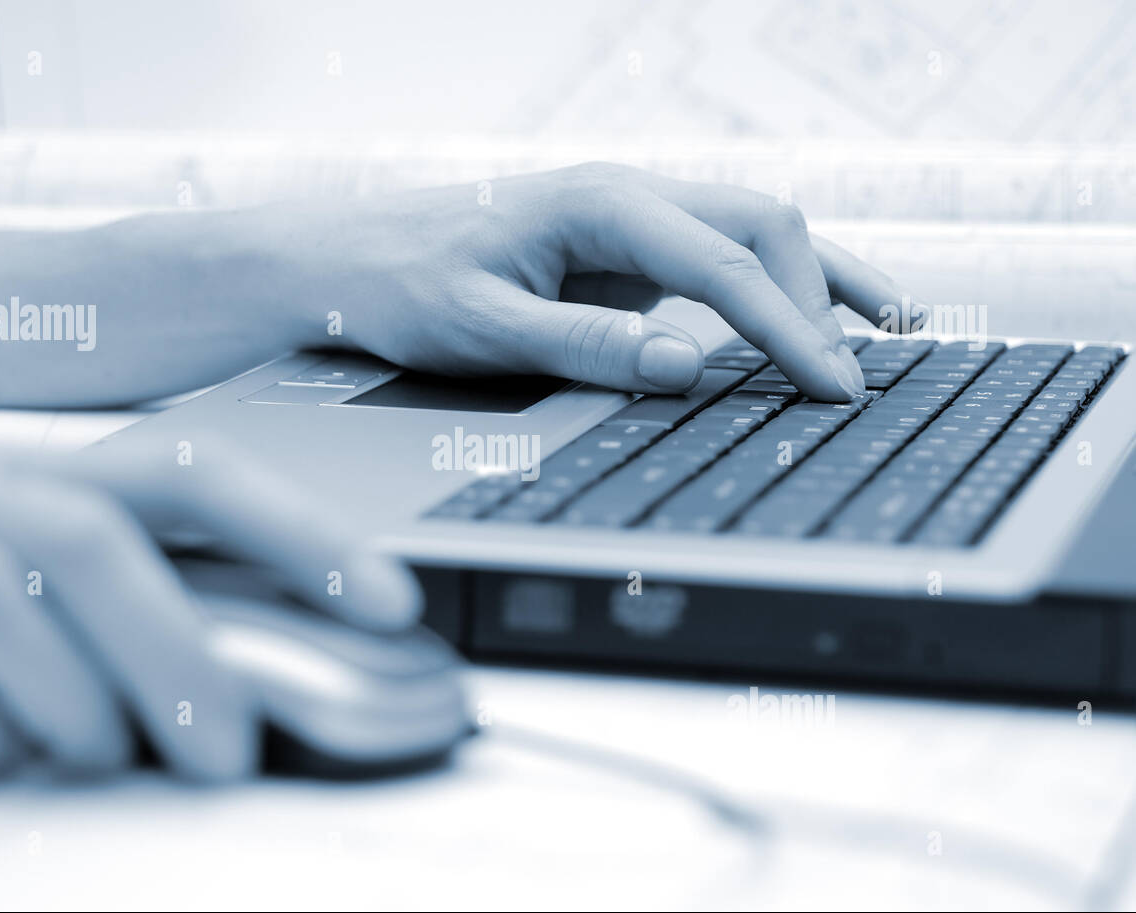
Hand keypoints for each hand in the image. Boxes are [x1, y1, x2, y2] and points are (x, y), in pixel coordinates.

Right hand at [0, 438, 422, 779]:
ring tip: (104, 753)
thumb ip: (135, 597)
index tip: (391, 601)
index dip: (298, 531)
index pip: (189, 470)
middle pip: (88, 534)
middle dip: (174, 647)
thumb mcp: (33, 568)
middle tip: (227, 749)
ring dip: (71, 691)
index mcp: (37, 471)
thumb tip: (264, 667)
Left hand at [258, 162, 921, 399]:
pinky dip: (781, 282)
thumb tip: (688, 365)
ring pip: (758, 230)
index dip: (788, 328)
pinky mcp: (627, 251)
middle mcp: (628, 195)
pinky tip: (823, 307)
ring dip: (822, 278)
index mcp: (600, 203)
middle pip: (764, 227)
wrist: (349, 260)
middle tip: (844, 385)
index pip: (725, 264)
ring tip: (893, 328)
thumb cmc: (403, 286)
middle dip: (815, 303)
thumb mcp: (484, 329)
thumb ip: (585, 347)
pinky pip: (723, 258)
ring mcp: (631, 219)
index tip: (831, 386)